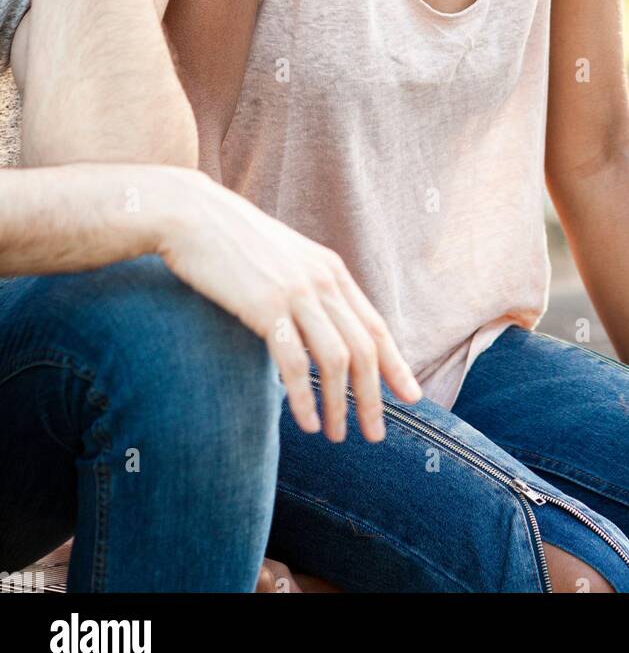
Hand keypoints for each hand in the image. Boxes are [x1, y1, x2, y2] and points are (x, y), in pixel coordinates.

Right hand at [153, 167, 423, 442]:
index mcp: (331, 270)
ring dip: (341, 404)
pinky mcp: (265, 306)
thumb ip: (309, 286)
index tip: (411, 396)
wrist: (194, 215)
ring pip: (335, 359)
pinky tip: (307, 423)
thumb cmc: (233, 241)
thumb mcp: (285, 258)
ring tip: (337, 436)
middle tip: (376, 435)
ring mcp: (296, 292)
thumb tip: (322, 323)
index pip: (375, 326)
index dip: (396, 364)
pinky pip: (293, 361)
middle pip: (363, 349)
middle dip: (373, 396)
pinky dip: (304, 397)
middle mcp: (323, 281)